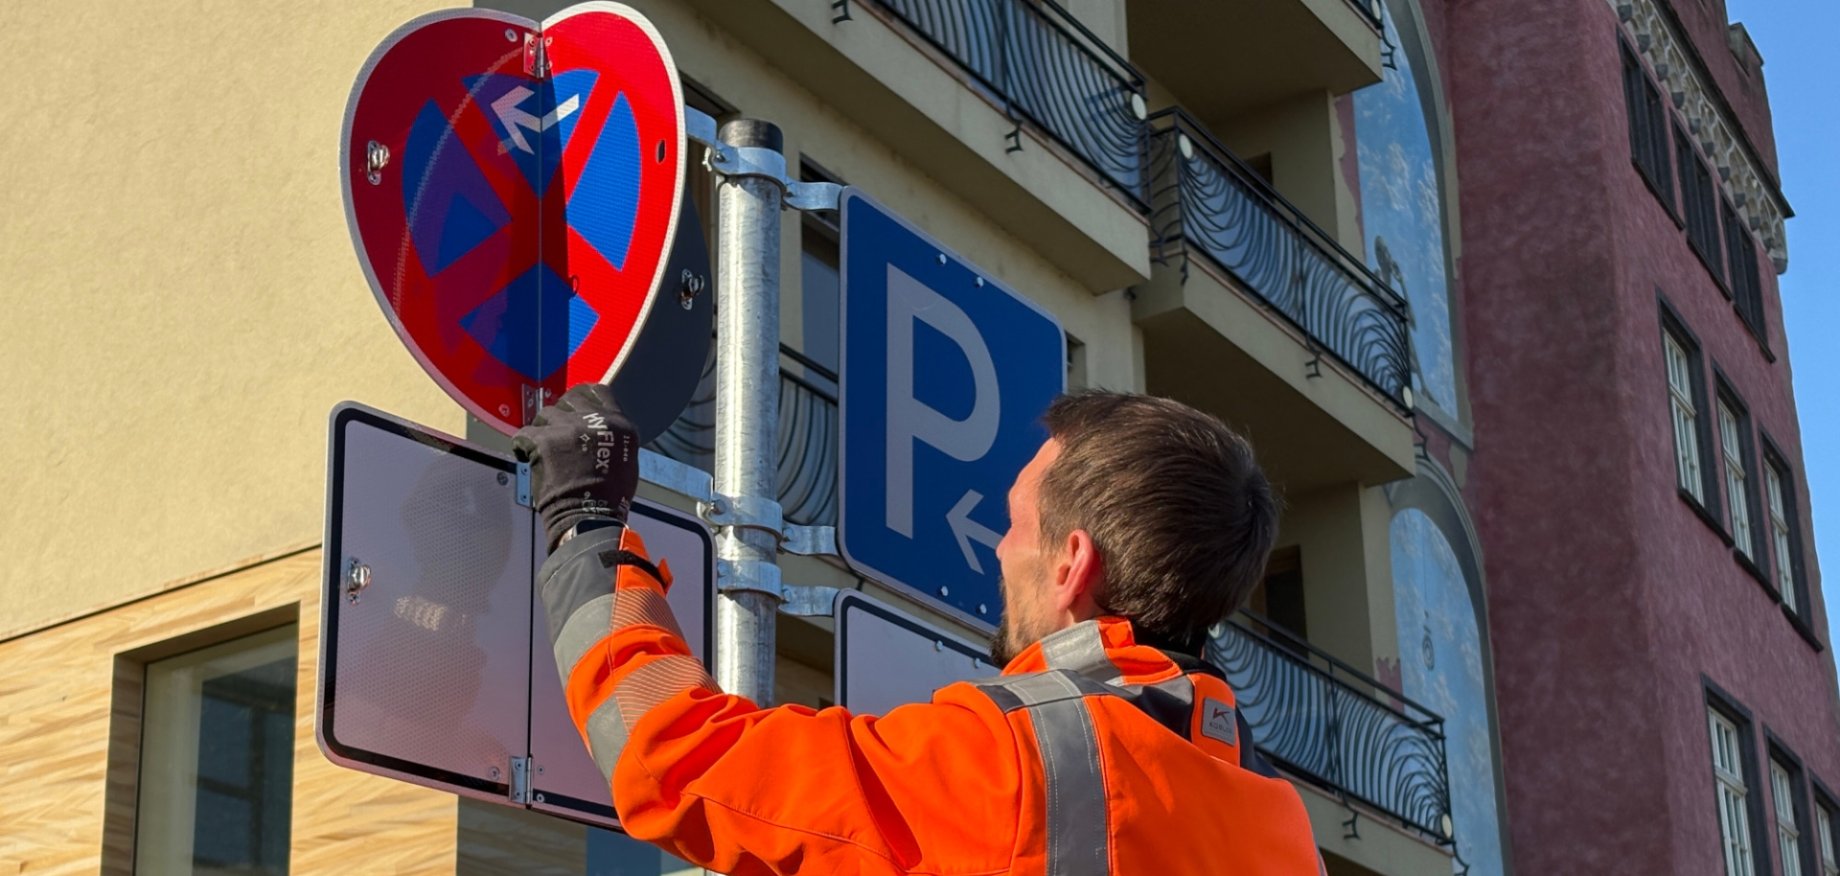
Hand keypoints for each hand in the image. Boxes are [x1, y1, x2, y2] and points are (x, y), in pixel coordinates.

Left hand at [511, 384, 639, 550]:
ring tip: (543, 447)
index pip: (599, 392)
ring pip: (546, 414)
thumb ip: (611, 437)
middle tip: (555, 429)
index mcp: (618, 424)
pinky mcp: (545, 440)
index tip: (574, 403)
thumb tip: (594, 430)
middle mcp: (595, 420)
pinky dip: (522, 445)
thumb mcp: (625, 460)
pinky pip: (524, 433)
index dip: (583, 396)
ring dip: (543, 429)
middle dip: (562, 413)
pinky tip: (524, 454)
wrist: (590, 518)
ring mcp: (568, 428)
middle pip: (570, 399)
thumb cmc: (609, 499)